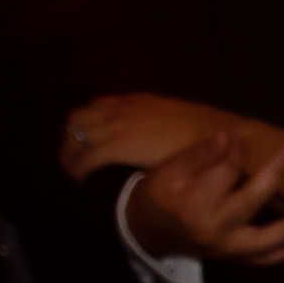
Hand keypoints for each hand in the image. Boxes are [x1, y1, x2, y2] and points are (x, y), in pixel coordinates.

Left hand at [61, 90, 236, 182]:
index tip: (86, 141)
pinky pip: (85, 158)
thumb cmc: (204, 131)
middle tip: (72, 159)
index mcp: (134, 101)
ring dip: (69, 155)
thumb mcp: (176, 118)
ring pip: (74, 138)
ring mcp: (117, 126)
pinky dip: (78, 169)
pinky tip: (80, 181)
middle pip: (77, 119)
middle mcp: (120, 109)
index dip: (86, 125)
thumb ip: (159, 123)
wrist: (214, 136)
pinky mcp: (117, 146)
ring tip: (73, 172)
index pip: (95, 106)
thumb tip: (158, 134)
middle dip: (70, 139)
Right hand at [122, 129, 283, 267]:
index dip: (236, 150)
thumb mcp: (169, 170)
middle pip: (251, 200)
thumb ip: (200, 155)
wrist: (148, 231)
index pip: (225, 172)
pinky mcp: (235, 259)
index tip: (240, 136)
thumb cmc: (159, 194)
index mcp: (192, 205)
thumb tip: (230, 136)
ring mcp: (226, 250)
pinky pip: (267, 259)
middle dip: (274, 173)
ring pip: (267, 241)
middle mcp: (212, 230)